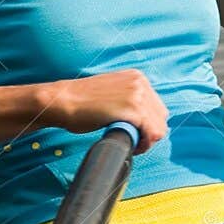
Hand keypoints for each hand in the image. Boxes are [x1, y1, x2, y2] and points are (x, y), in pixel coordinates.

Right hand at [41, 69, 168, 153]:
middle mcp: (140, 83)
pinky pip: (150, 133)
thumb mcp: (110, 92)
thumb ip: (127, 99)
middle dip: (149, 133)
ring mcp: (137, 95)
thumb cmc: (80, 101)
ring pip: (158, 128)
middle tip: (133, 141)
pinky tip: (130, 146)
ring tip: (130, 143)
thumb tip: (140, 119)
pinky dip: (143, 144)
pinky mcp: (132, 109)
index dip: (148, 125)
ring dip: (146, 141)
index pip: (157, 107)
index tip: (135, 133)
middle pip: (161, 118)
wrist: (62, 100)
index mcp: (137, 77)